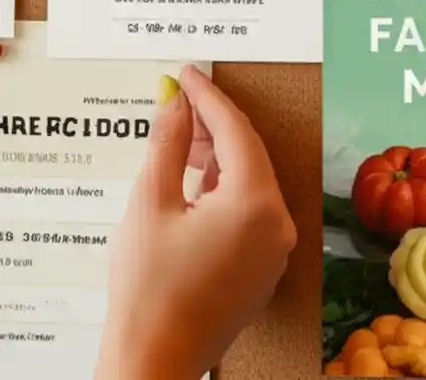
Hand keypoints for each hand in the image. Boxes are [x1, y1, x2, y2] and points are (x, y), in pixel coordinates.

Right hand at [95, 65, 296, 379]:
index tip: (186, 74)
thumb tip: (175, 104)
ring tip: (176, 139)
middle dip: (211, 126)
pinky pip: (247, 213)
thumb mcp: (150, 202)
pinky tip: (189, 182)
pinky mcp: (261, 269)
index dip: (207, 97)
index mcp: (254, 204)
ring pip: (248, 184)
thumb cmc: (148, 289)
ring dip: (215, 158)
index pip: (234, 131)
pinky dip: (221, 191)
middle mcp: (276, 225)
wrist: (154, 358)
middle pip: (247, 155)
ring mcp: (273, 251)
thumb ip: (166, 145)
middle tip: (177, 101)